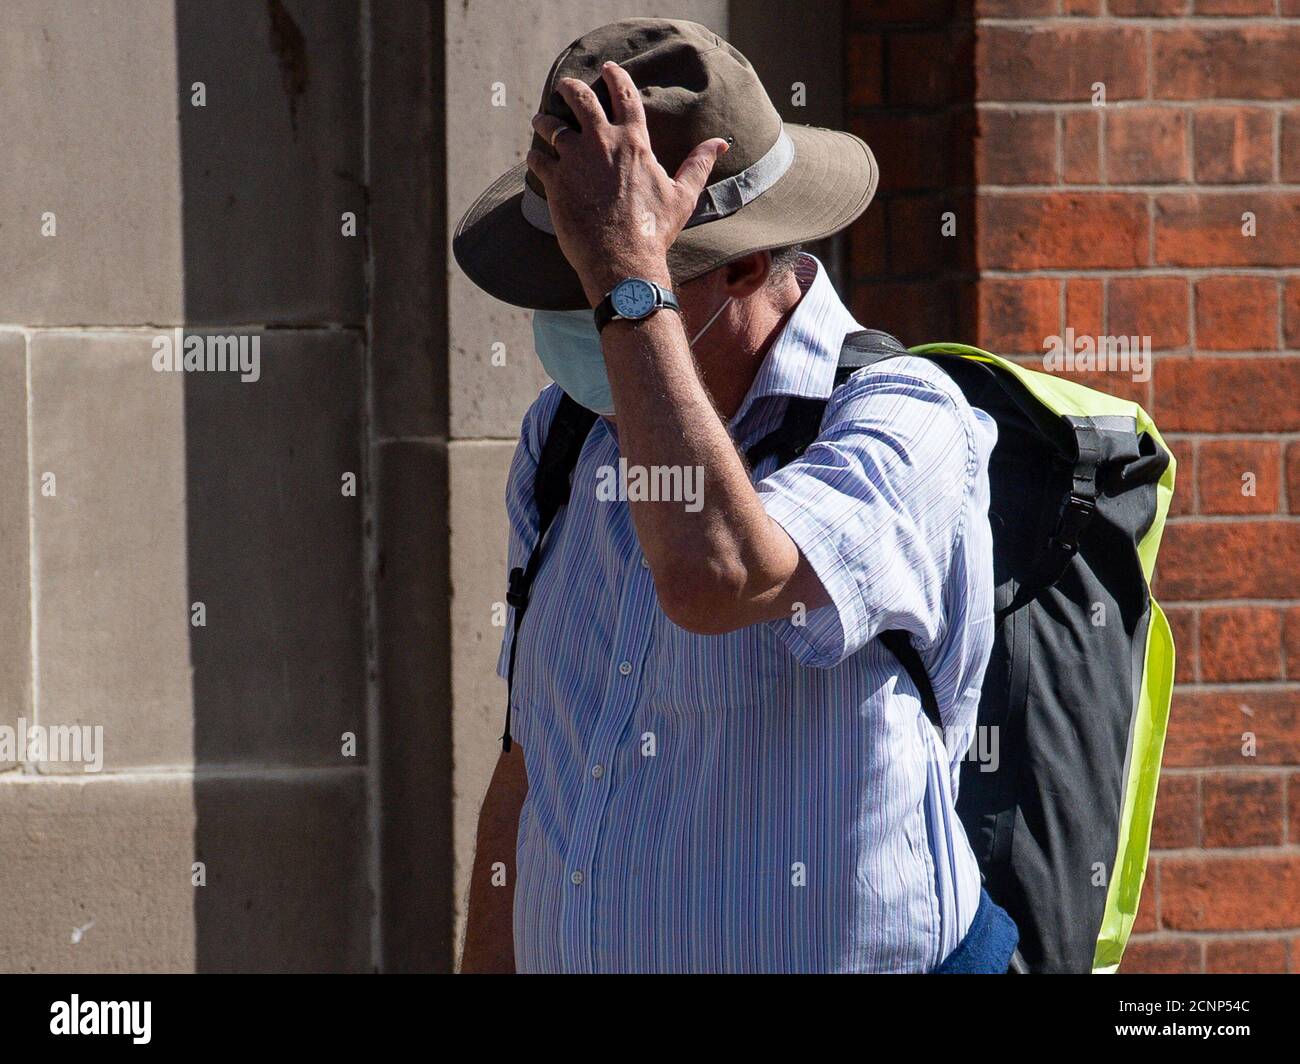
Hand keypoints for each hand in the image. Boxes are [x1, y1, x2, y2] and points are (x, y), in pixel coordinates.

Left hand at [525, 61, 728, 305]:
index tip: (608, 68)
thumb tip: (721, 143)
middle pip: (579, 99)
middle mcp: (602, 142)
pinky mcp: (555, 181)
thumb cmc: (654, 230)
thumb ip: (698, 164)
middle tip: (565, 85)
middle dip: (570, 87)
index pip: (624, 95)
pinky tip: (535, 157)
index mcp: (634, 141)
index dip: (615, 77)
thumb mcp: (683, 195)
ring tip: (540, 120)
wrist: (622, 260)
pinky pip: (537, 159)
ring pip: (551, 127)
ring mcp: (575, 159)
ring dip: (544, 121)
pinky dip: (535, 156)